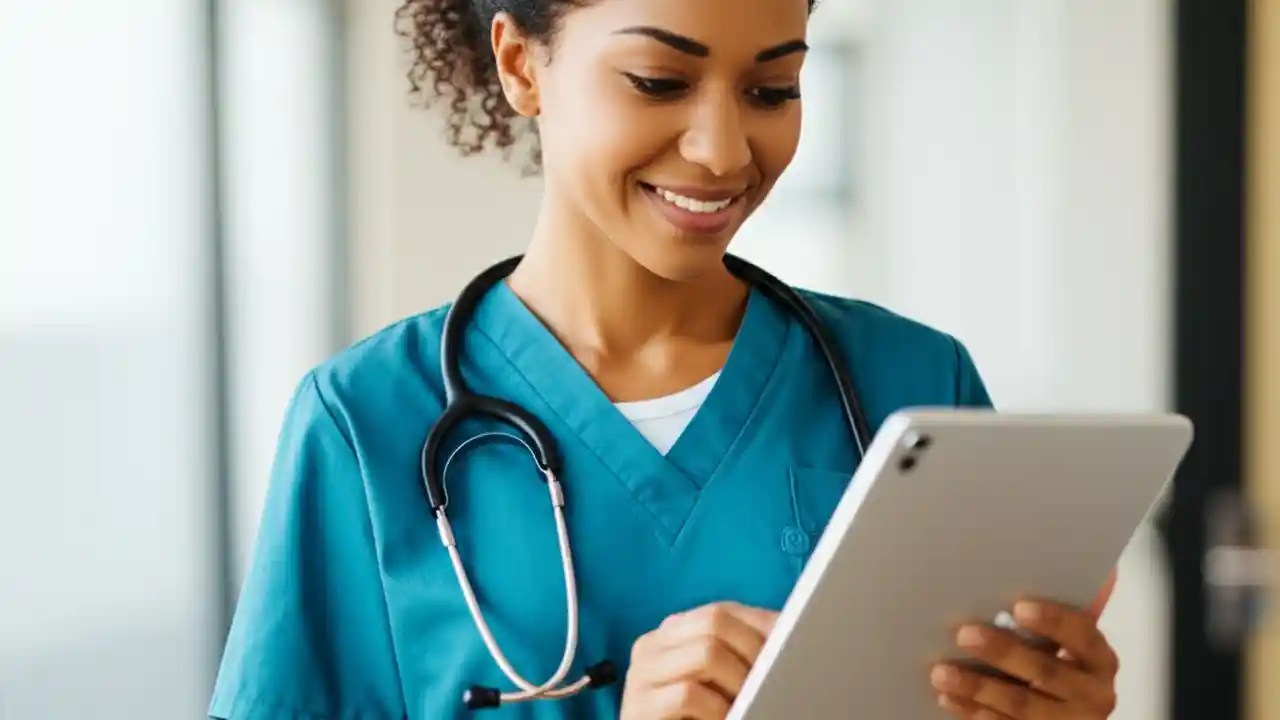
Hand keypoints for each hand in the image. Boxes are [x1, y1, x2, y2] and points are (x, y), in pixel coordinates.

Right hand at [619, 601, 777, 719]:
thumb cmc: (699, 718)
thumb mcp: (723, 682)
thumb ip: (740, 655)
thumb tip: (788, 627)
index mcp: (671, 632)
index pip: (723, 610)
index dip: (763, 626)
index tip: (795, 647)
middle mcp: (651, 646)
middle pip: (714, 621)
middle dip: (755, 649)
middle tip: (777, 679)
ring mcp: (640, 675)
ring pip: (705, 652)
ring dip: (740, 681)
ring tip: (754, 704)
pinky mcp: (639, 708)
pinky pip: (688, 694)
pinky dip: (718, 709)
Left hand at [930, 599, 1118, 718]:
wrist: (1070, 716)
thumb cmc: (1065, 665)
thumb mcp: (1069, 640)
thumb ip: (1065, 611)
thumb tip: (1094, 568)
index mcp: (1100, 659)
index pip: (1082, 634)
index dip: (1053, 621)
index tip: (1019, 607)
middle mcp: (1092, 694)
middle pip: (1046, 671)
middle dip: (1003, 652)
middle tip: (965, 634)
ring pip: (1022, 705)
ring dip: (978, 687)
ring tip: (942, 672)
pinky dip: (973, 712)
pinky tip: (948, 697)